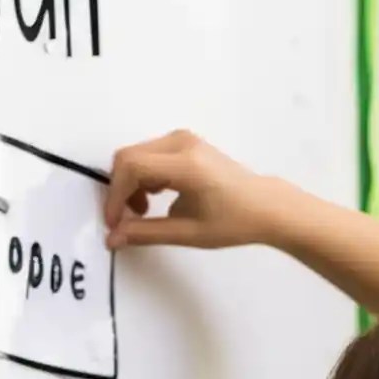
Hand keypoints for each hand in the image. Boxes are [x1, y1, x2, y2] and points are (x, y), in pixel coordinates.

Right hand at [104, 130, 288, 249]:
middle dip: (120, 189)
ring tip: (144, 209)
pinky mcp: (184, 142)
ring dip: (130, 183)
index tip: (115, 222)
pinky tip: (155, 195)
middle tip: (128, 218)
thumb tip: (111, 239)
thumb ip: (144, 233)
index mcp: (187, 164)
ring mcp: (183, 139)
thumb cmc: (232, 222)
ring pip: (135, 155)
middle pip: (128, 157)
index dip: (115, 195)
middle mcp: (182, 143)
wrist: (266, 207)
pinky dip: (142, 176)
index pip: (132, 167)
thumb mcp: (187, 233)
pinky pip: (148, 154)